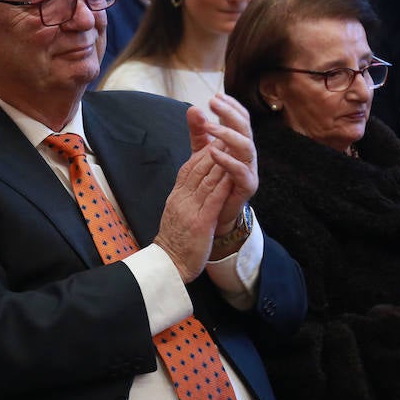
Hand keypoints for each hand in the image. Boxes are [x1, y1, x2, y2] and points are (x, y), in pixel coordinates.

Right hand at [153, 146, 233, 282]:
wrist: (167, 265)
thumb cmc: (175, 240)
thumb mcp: (177, 212)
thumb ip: (186, 195)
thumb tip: (194, 181)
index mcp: (177, 195)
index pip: (189, 167)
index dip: (203, 151)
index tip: (216, 137)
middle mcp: (182, 198)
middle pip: (198, 168)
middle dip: (214, 149)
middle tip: (228, 133)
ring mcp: (190, 210)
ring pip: (206, 180)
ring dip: (221, 162)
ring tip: (232, 147)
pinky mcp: (199, 223)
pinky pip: (212, 200)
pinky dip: (222, 185)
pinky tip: (231, 174)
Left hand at [196, 95, 258, 236]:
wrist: (215, 214)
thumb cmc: (212, 181)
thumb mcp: (202, 152)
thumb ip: (199, 132)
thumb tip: (193, 108)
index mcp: (239, 143)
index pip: (241, 119)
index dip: (231, 106)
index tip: (215, 96)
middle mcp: (247, 154)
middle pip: (245, 128)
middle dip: (230, 113)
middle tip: (213, 102)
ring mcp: (249, 170)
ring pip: (246, 146)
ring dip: (227, 134)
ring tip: (209, 126)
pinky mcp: (247, 186)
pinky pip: (240, 171)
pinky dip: (227, 160)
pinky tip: (213, 152)